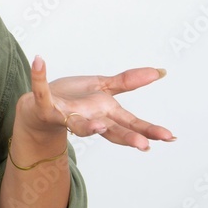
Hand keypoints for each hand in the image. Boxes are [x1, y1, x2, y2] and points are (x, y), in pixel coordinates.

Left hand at [14, 55, 174, 150]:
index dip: (148, 131)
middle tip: (144, 145)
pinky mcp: (44, 105)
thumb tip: (159, 72)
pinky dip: (38, 77)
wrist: (40, 104)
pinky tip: (39, 61)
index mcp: (105, 114)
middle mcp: (88, 119)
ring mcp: (65, 115)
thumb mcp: (103, 88)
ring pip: (77, 125)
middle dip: (127, 138)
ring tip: (98, 126)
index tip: (169, 137)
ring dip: (88, 127)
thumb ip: (127, 82)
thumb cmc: (73, 99)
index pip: (130, 124)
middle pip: (110, 131)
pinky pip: (40, 91)